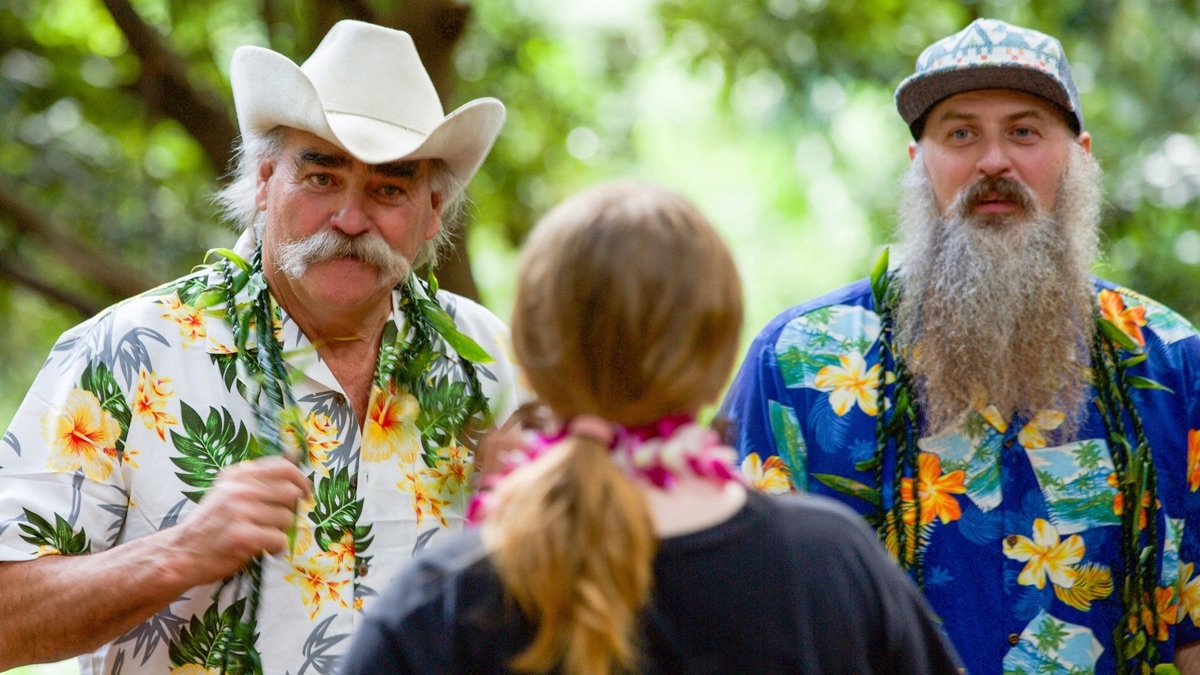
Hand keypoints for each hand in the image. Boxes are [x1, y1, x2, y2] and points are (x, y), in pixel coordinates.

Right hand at [166, 456, 310, 585]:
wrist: (182, 553)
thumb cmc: (212, 524)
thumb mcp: (229, 491)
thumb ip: (259, 478)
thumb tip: (295, 455)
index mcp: (238, 475)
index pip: (284, 468)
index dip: (301, 481)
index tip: (305, 494)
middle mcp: (239, 489)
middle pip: (291, 494)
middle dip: (290, 511)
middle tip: (276, 523)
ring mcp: (240, 512)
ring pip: (287, 519)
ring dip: (280, 532)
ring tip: (262, 537)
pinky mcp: (242, 536)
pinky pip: (280, 539)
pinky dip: (276, 548)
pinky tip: (262, 549)